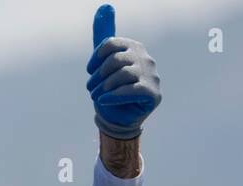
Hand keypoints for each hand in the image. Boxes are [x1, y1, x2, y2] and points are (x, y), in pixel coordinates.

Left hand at [86, 4, 160, 139]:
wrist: (118, 118)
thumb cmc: (110, 88)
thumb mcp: (104, 60)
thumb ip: (104, 35)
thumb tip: (104, 6)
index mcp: (134, 48)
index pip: (111, 44)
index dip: (96, 58)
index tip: (89, 71)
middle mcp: (146, 59)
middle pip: (116, 60)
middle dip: (98, 75)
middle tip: (90, 88)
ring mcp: (152, 76)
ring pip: (123, 75)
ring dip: (103, 87)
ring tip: (96, 96)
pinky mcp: (153, 94)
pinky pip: (131, 90)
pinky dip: (113, 95)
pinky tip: (103, 100)